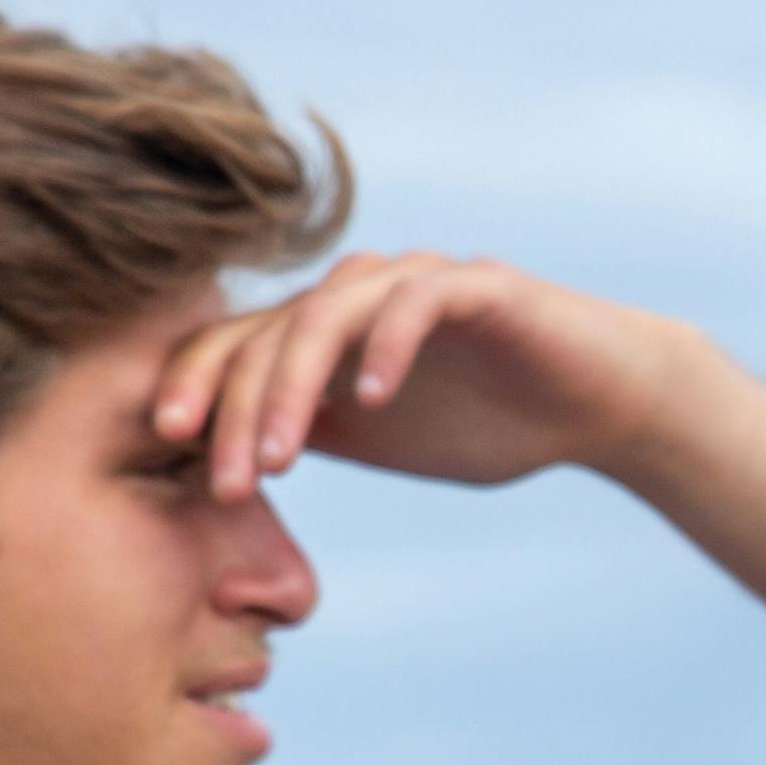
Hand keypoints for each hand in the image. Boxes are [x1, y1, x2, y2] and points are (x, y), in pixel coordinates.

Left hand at [152, 253, 713, 498]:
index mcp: (326, 333)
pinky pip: (414, 302)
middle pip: (266, 333)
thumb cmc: (487, 420)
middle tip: (222, 481)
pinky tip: (372, 399)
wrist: (598, 404)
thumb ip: (307, 429)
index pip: (235, 346)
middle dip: (232, 407)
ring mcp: (414, 283)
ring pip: (325, 314)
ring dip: (290, 385)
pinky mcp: (477, 286)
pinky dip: (386, 347)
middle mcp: (358, 295)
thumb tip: (219, 458)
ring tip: (278, 457)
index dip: (193, 389)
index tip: (167, 453)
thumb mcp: (376, 439)